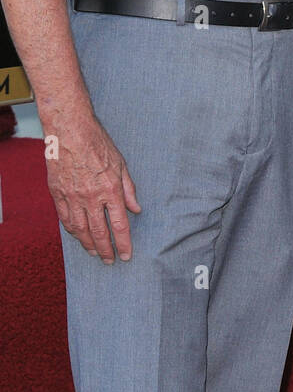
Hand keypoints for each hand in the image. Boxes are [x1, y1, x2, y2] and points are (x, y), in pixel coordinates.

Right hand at [46, 112, 141, 261]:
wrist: (70, 130)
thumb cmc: (98, 144)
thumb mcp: (121, 164)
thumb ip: (129, 190)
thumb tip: (136, 209)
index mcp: (110, 190)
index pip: (119, 225)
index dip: (123, 243)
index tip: (126, 255)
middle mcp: (91, 197)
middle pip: (99, 232)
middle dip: (106, 250)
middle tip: (110, 261)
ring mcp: (72, 196)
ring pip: (80, 229)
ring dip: (88, 244)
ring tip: (94, 252)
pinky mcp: (57, 193)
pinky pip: (65, 218)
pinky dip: (72, 231)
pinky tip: (78, 236)